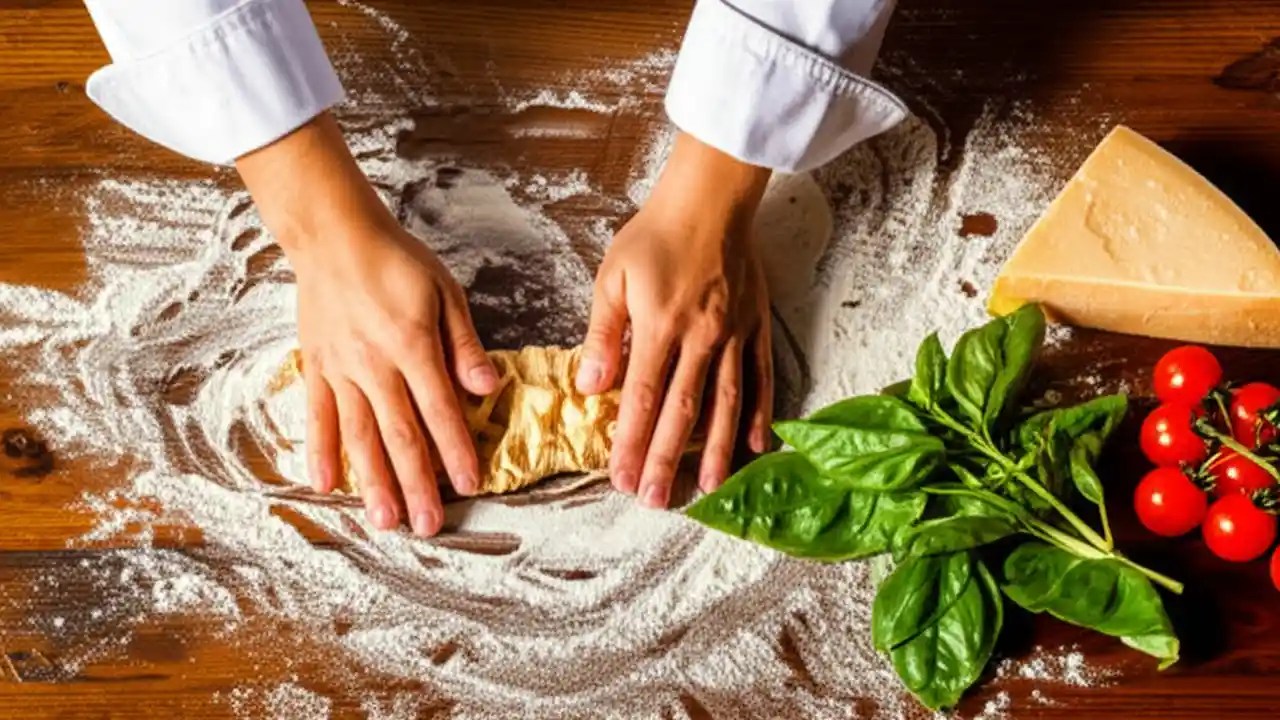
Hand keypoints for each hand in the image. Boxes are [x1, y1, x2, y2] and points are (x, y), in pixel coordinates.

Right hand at [237, 113, 497, 536]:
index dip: (457, 450)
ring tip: (385, 520)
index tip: (471, 485)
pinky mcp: (315, 368)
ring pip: (359, 436)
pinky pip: (318, 417)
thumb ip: (464, 344)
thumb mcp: (445, 293)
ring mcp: (340, 371)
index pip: (440, 410)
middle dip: (417, 484)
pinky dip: (320, 451)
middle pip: (400, 435)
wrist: (334, 236)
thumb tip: (488, 387)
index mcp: (413, 346)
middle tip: (429, 525)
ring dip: (373, 481)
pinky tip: (326, 484)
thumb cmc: (397, 262)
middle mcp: (374, 366)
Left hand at [577, 131, 773, 507]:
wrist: (710, 198)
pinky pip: (761, 377)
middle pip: (682, 411)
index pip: (641, 397)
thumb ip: (602, 336)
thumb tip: (589, 386)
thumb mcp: (612, 278)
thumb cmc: (655, 234)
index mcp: (659, 325)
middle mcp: (701, 336)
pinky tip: (755, 445)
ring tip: (708, 488)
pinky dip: (759, 413)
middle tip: (654, 499)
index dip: (630, 442)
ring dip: (716, 450)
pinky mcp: (756, 326)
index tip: (620, 477)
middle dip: (665, 458)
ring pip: (726, 403)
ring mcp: (734, 334)